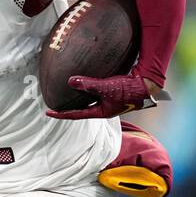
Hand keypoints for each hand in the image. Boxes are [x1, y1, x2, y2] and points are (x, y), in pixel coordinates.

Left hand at [47, 74, 162, 120]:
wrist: (147, 86)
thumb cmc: (129, 90)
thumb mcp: (107, 87)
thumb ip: (89, 84)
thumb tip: (70, 81)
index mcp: (100, 112)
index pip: (76, 115)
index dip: (61, 114)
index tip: (48, 112)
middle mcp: (103, 109)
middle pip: (81, 110)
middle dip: (68, 108)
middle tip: (55, 104)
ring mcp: (108, 102)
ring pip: (88, 102)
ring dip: (77, 99)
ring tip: (66, 95)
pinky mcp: (112, 94)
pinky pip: (95, 94)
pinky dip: (87, 91)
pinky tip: (84, 84)